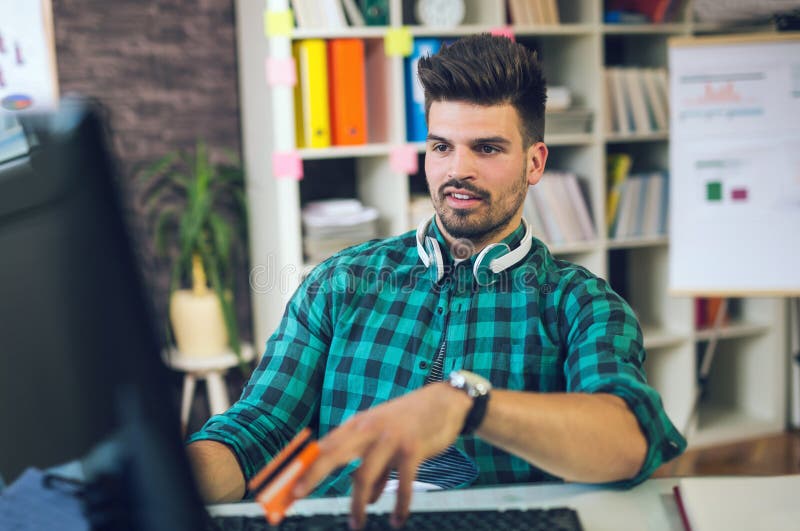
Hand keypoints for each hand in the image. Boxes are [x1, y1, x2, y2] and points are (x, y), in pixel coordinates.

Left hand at [292, 382, 471, 528]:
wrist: (445, 402)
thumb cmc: (411, 422)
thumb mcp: (385, 439)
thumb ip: (375, 468)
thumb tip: (367, 498)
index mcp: (358, 426)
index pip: (323, 447)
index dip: (303, 466)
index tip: (286, 484)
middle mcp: (368, 429)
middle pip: (332, 454)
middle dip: (311, 475)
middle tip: (295, 494)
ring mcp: (389, 438)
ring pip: (364, 476)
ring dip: (357, 506)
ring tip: (356, 526)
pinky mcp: (412, 448)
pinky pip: (401, 484)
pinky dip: (399, 505)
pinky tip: (396, 519)